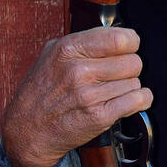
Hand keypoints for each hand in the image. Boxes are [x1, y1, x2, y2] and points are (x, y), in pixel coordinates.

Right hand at [0, 26, 152, 166]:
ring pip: (136, 82)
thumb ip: (83, 42)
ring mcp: (90, 95)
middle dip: (128, 68)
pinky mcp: (99, 116)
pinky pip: (138, 101)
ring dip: (128, 88)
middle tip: (115, 75)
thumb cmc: (41, 93)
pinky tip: (126, 102)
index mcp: (68, 49)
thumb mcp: (52, 55)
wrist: (28, 130)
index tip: (127, 48)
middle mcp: (79, 70)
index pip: (120, 38)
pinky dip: (139, 101)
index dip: (130, 43)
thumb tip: (118, 35)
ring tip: (110, 92)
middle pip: (133, 61)